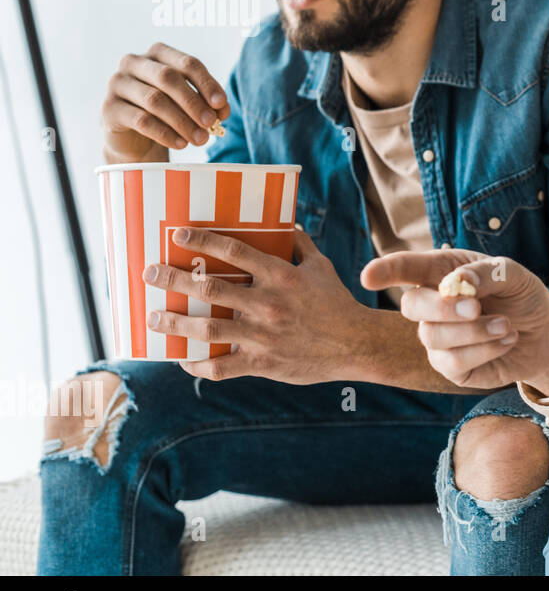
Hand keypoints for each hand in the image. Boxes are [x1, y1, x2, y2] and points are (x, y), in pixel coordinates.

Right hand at [103, 42, 229, 160]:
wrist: (134, 137)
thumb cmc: (167, 113)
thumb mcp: (188, 104)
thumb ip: (206, 103)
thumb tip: (221, 111)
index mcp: (158, 54)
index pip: (187, 63)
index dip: (207, 84)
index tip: (221, 105)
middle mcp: (134, 63)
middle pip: (168, 78)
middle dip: (193, 102)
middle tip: (211, 123)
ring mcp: (118, 84)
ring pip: (155, 100)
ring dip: (182, 121)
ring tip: (200, 139)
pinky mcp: (109, 108)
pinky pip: (141, 120)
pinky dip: (166, 134)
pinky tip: (181, 144)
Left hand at [142, 226, 370, 383]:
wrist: (356, 344)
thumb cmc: (337, 303)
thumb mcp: (321, 267)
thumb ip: (299, 245)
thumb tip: (284, 223)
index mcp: (280, 276)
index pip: (233, 251)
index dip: (202, 240)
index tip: (177, 235)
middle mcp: (267, 304)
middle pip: (209, 288)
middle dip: (173, 279)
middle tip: (149, 273)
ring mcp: (262, 336)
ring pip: (206, 328)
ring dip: (174, 323)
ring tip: (154, 318)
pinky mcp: (262, 363)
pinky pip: (221, 367)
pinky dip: (198, 365)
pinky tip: (184, 359)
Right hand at [359, 251, 548, 392]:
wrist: (544, 332)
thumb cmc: (521, 295)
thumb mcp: (512, 274)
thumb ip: (484, 273)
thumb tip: (456, 284)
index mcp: (441, 272)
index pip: (405, 268)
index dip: (384, 271)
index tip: (368, 277)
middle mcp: (432, 303)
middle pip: (411, 305)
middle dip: (441, 307)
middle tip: (477, 307)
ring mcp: (437, 336)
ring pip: (432, 336)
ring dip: (473, 331)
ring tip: (507, 325)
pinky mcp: (450, 366)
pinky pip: (452, 361)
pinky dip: (484, 350)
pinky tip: (506, 339)